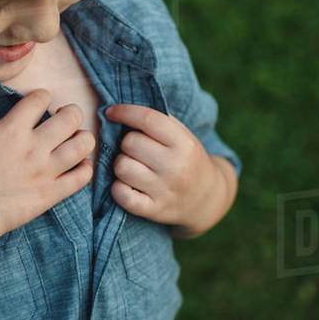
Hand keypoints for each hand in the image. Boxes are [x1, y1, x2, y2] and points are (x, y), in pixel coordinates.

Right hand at [0, 74, 94, 249]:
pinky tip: (75, 164)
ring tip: (72, 139)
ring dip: (82, 137)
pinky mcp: (51, 195)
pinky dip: (85, 167)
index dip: (41, 96)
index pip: (41, 98)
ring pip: (83, 144)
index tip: (36, 104)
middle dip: (69, 112)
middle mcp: (33, 149)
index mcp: (12, 131)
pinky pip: (83, 177)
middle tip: (61, 118)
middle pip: (71, 117)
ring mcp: (46, 173)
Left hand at [104, 103, 228, 237]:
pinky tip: (127, 185)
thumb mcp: (184, 137)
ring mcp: (165, 190)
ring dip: (121, 164)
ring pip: (121, 167)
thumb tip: (120, 109)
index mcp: (184, 144)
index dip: (124, 112)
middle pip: (129, 143)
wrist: (206, 198)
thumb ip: (158, 121)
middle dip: (126, 143)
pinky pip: (120, 194)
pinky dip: (118, 188)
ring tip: (132, 167)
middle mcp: (176, 167)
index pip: (147, 119)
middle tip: (135, 150)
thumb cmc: (186, 159)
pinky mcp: (153, 210)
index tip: (111, 112)